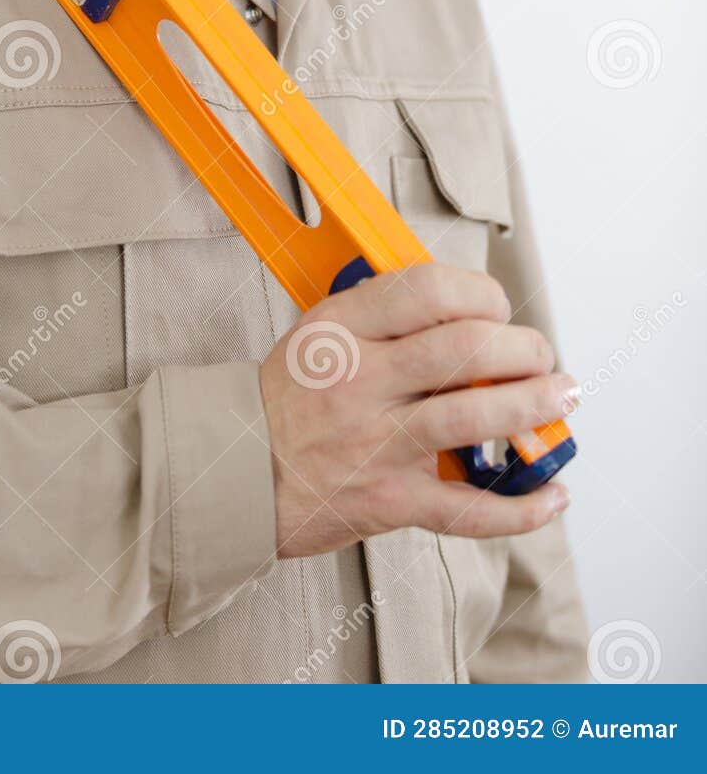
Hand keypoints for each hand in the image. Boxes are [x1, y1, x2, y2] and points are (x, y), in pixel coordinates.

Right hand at [259, 263, 577, 557]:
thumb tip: (465, 308)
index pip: (428, 289)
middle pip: (464, 348)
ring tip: (560, 397)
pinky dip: (520, 506)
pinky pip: (467, 509)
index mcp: (342, 328)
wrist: (236, 473)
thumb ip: (384, 316)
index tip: (497, 308)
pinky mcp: (390, 500)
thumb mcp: (320, 333)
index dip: (480, 293)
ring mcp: (377, 442)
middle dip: (522, 348)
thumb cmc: (288, 399)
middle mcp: (360, 380)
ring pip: (474, 416)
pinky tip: (552, 494)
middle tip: (539, 355)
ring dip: (533, 406)